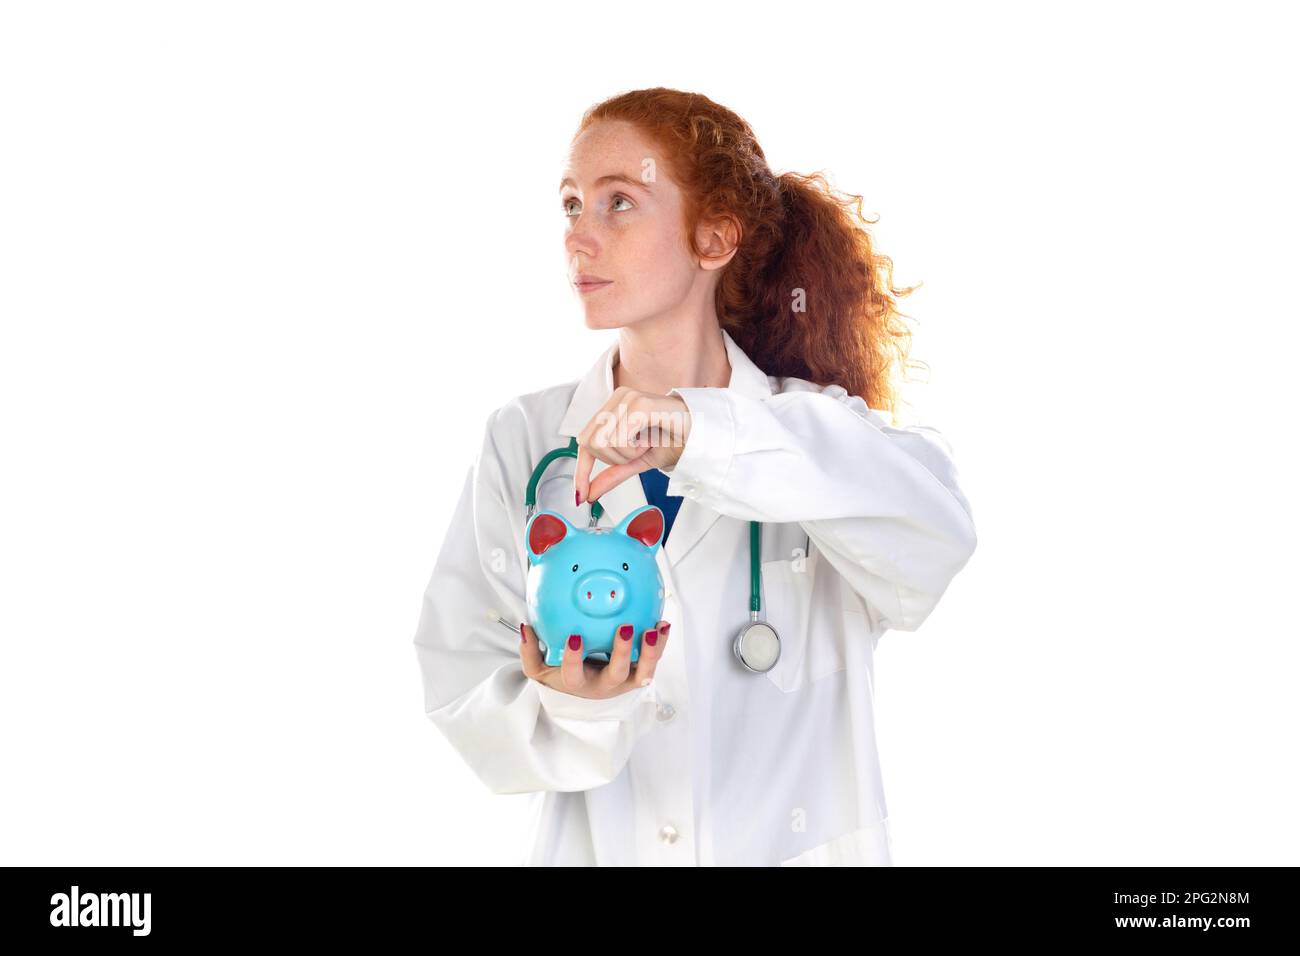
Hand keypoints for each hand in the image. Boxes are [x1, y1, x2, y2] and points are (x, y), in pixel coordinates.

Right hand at [519, 619, 671, 698]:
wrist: (585, 692)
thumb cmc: (562, 677)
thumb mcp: (540, 669)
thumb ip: (529, 651)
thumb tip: (525, 628)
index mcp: (580, 684)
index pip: (574, 675)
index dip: (574, 659)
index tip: (573, 636)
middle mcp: (605, 685)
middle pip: (617, 675)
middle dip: (623, 653)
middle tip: (625, 628)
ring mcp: (625, 680)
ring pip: (643, 672)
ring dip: (651, 651)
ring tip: (653, 629)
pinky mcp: (640, 672)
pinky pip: (653, 659)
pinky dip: (661, 643)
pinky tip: (663, 624)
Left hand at [574, 386, 691, 503]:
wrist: (705, 434)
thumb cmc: (676, 440)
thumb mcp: (638, 461)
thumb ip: (612, 473)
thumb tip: (589, 493)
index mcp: (614, 409)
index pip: (585, 440)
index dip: (581, 470)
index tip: (581, 494)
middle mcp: (618, 399)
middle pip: (589, 442)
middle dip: (612, 459)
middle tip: (636, 453)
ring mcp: (628, 398)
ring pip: (602, 442)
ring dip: (624, 454)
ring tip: (645, 445)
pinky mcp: (640, 404)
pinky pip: (619, 438)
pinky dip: (632, 449)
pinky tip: (648, 442)